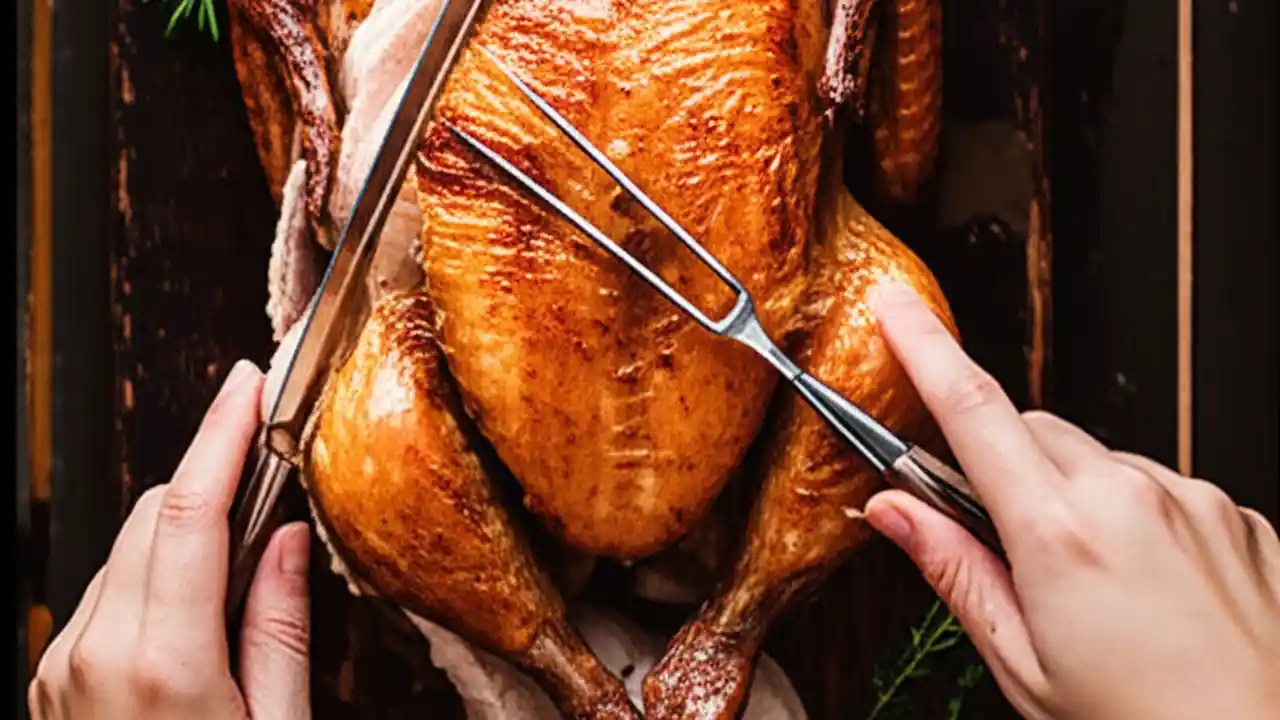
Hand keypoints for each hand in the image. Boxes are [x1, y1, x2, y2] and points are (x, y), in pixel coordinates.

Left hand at [28, 361, 311, 719]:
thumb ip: (279, 625)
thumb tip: (289, 539)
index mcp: (163, 665)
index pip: (189, 511)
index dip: (222, 435)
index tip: (248, 386)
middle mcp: (96, 655)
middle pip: (154, 515)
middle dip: (209, 470)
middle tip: (264, 445)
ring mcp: (63, 669)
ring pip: (129, 549)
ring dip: (184, 524)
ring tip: (244, 535)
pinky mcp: (54, 681)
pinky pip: (108, 594)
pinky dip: (155, 569)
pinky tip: (197, 592)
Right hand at [865, 280, 1279, 719]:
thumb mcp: (1022, 665)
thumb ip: (954, 569)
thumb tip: (891, 511)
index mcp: (1061, 534)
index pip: (971, 410)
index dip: (924, 346)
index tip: (895, 305)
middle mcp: (1131, 496)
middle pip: (1033, 428)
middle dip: (1001, 458)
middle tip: (999, 533)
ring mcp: (1193, 499)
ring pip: (1097, 459)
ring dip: (1072, 494)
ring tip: (1091, 586)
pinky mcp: (1236, 513)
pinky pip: (1159, 487)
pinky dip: (1133, 517)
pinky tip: (1144, 587)